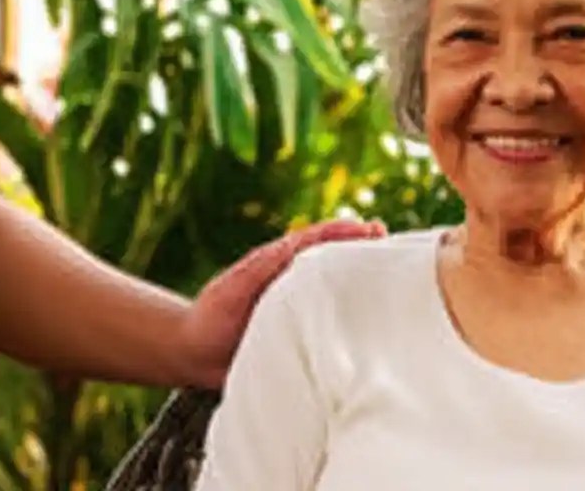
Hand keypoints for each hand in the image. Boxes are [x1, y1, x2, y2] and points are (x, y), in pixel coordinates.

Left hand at [177, 218, 386, 388]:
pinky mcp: (301, 333)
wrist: (191, 354)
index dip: (345, 232)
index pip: (318, 240)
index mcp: (280, 263)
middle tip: (391, 241)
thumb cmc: (209, 318)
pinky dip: (354, 313)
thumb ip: (258, 268)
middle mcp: (295, 281)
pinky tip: (375, 318)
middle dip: (363, 248)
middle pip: (335, 258)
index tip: (372, 229)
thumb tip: (291, 243)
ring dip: (362, 277)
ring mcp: (300, 307)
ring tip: (392, 272)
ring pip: (337, 286)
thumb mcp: (231, 289)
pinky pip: (332, 321)